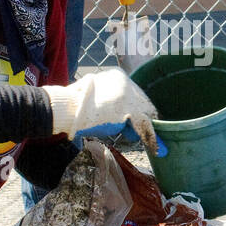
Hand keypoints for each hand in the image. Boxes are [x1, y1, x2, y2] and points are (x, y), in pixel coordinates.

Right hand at [44, 68, 158, 152]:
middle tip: (150, 133)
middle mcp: (126, 83)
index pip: (135, 93)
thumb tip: (120, 119)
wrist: (68, 107)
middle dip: (147, 119)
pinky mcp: (128, 111)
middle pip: (144, 103)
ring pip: (146, 115)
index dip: (139, 108)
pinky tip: (156, 149)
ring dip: (150, 130)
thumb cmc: (75, 105)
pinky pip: (145, 126)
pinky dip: (151, 138)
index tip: (141, 119)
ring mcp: (129, 97)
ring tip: (156, 144)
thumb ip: (109, 102)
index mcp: (117, 76)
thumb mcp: (95, 96)